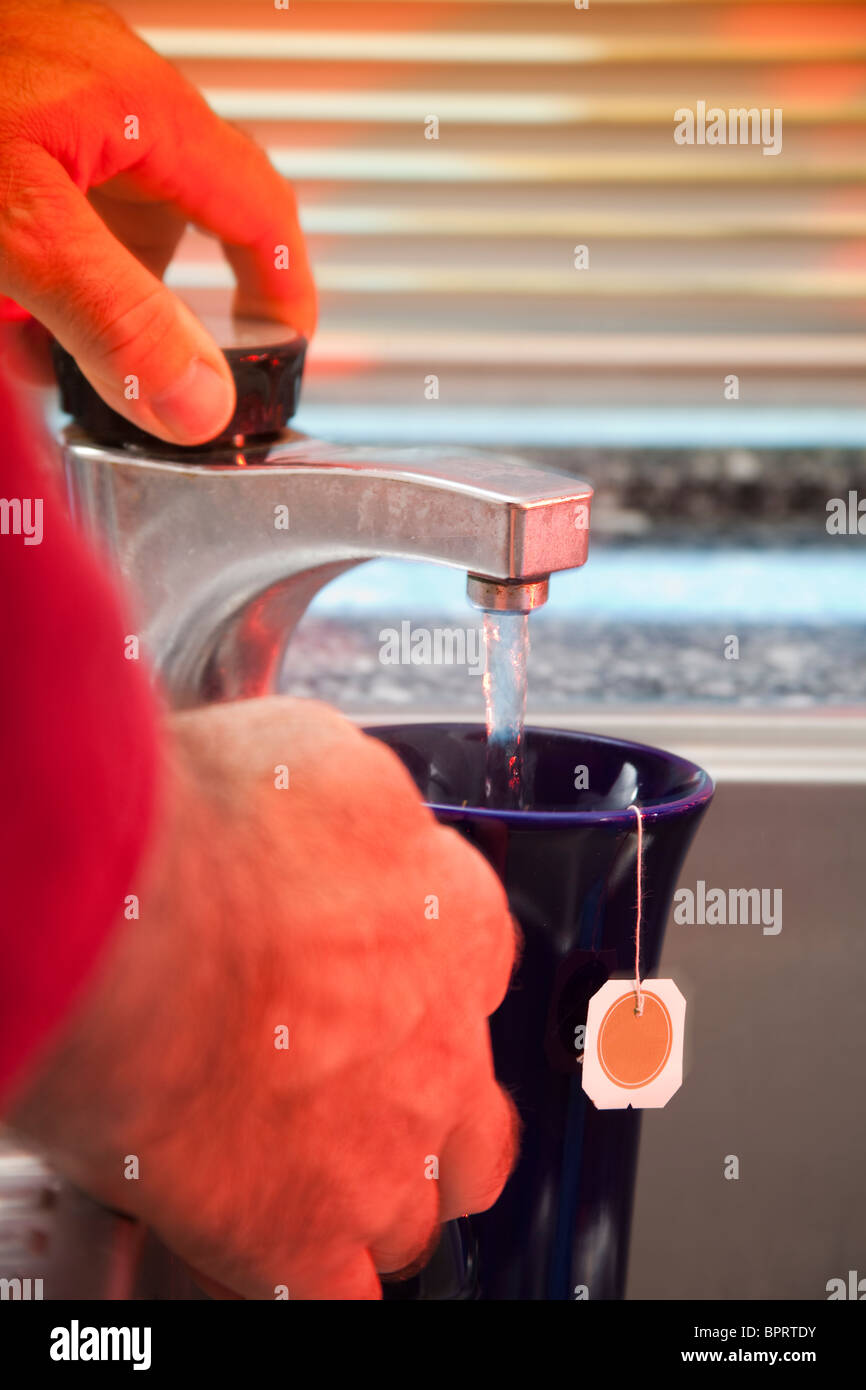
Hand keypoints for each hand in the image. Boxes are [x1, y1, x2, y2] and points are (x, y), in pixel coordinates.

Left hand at [0, 0, 315, 442]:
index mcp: (143, 111)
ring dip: (76, 290)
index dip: (283, 295)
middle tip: (125, 377)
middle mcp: (105, 92)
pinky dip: (27, 258)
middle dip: (152, 310)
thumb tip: (199, 404)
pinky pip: (38, 197)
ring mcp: (45, 93)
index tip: (277, 360)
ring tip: (21, 340)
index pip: (262, 211)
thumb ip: (117, 322)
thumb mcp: (20, 233)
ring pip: (97, 214)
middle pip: (176, 222)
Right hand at [7, 698, 519, 1298]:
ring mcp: (388, 1146)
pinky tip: (285, 1251)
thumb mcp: (318, 759)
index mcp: (453, 921)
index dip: (429, 978)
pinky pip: (343, 1295)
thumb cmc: (209, 830)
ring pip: (426, 1208)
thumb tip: (348, 808)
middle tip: (370, 1095)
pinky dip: (321, 1278)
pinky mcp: (308, 1234)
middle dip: (439, 1110)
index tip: (387, 978)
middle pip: (479, 1109)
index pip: (478, 964)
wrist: (135, 931)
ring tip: (323, 1177)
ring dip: (386, 1196)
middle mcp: (444, 1041)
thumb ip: (361, 806)